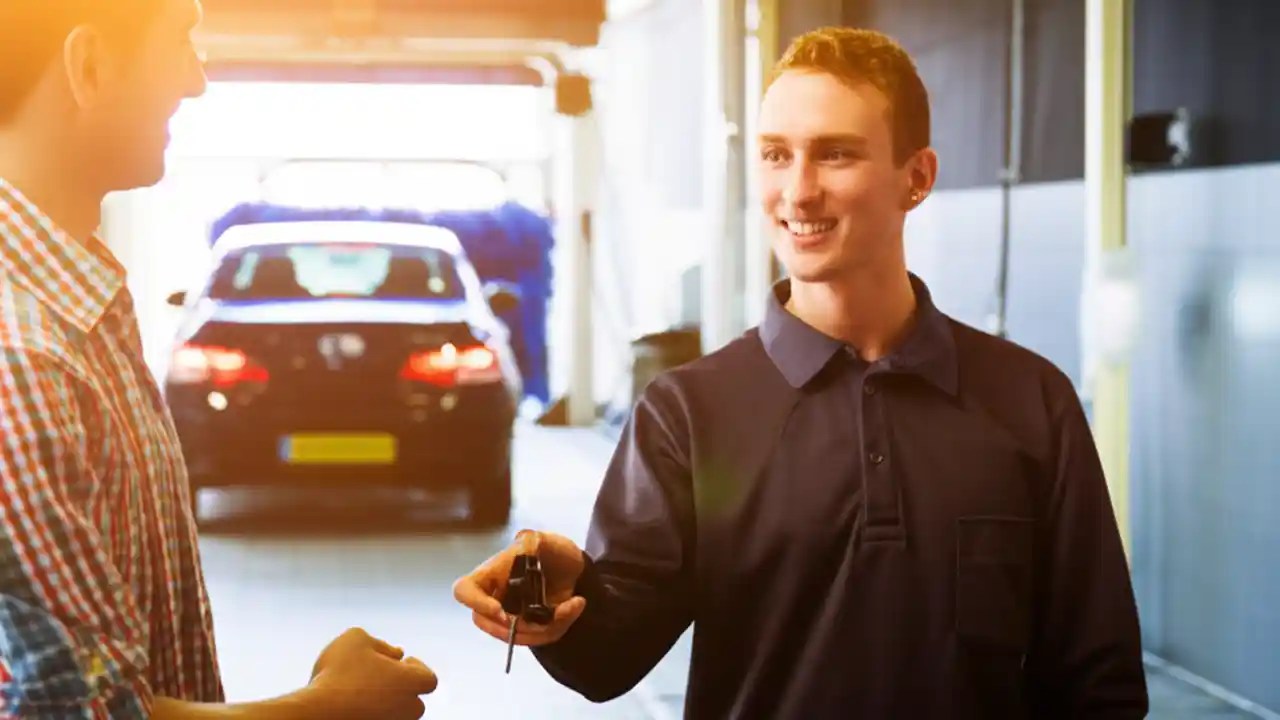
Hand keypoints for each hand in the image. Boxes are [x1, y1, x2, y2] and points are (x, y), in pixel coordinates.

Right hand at [305, 627, 437, 719]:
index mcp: (410, 683)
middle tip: (381, 676)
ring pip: (395, 714)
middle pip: (415, 702)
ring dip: (385, 702)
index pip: (429, 679)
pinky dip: (370, 714)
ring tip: (362, 691)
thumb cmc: (338, 673)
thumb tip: (396, 653)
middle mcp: (407, 710)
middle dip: (401, 688)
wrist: (316, 714)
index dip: (417, 668)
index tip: (402, 662)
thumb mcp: (355, 639)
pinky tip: (349, 706)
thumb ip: (379, 642)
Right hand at [453, 529, 587, 646]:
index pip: (464, 590)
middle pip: (487, 623)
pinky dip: (559, 626)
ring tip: (572, 604)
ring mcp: (509, 615)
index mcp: (490, 573)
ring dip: (547, 626)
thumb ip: (533, 541)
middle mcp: (494, 597)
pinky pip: (536, 638)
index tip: (501, 612)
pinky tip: (575, 605)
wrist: (576, 569)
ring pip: (515, 636)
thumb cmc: (553, 551)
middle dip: (520, 625)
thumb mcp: (545, 540)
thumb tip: (526, 546)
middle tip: (549, 615)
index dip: (476, 603)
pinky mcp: (527, 628)